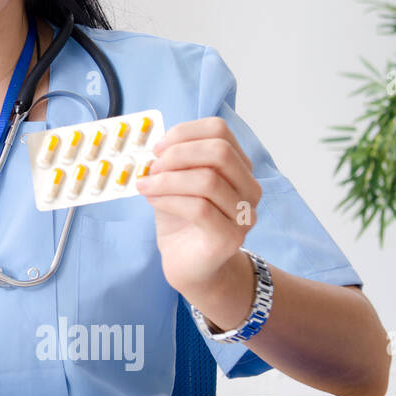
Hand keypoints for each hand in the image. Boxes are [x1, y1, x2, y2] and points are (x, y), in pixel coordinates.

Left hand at [134, 117, 261, 296]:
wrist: (188, 264)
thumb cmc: (181, 218)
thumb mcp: (175, 181)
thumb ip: (172, 160)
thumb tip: (156, 144)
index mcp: (239, 167)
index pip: (219, 131)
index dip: (184, 133)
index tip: (157, 147)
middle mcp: (249, 188)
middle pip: (219, 152)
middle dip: (178, 154)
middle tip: (151, 167)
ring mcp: (244, 214)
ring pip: (208, 180)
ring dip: (168, 179)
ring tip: (146, 186)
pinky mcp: (231, 237)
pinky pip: (199, 208)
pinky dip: (168, 200)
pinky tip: (152, 201)